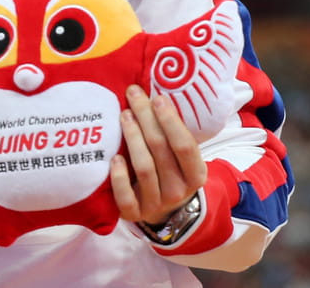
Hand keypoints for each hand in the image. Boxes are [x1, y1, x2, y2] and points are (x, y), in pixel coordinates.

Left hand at [110, 84, 207, 227]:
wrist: (163, 210)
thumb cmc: (170, 170)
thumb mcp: (181, 156)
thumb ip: (173, 133)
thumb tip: (154, 95)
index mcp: (195, 175)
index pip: (184, 145)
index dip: (170, 120)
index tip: (157, 98)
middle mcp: (178, 191)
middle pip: (161, 150)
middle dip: (146, 118)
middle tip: (133, 95)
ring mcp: (156, 204)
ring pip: (144, 168)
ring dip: (133, 138)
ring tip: (124, 115)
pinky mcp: (134, 214)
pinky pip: (126, 196)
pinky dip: (119, 177)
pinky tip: (114, 158)